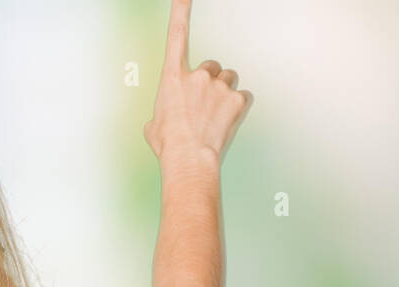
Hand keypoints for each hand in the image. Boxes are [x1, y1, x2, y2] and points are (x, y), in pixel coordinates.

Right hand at [144, 0, 252, 169]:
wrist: (189, 160)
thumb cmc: (169, 145)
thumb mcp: (154, 124)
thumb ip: (163, 110)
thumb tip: (166, 118)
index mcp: (173, 77)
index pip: (176, 35)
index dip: (180, 11)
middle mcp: (197, 75)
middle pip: (212, 66)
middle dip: (211, 82)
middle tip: (206, 105)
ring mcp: (219, 86)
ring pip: (229, 80)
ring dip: (225, 93)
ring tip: (216, 116)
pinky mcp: (237, 100)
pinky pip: (244, 97)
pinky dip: (239, 107)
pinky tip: (229, 122)